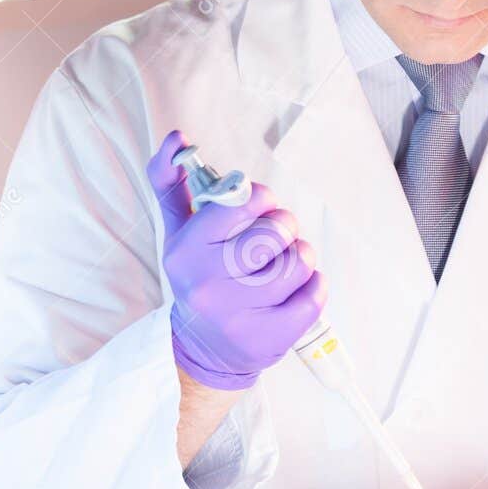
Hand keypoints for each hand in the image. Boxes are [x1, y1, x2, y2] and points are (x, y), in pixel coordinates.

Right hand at [148, 130, 326, 391]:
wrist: (203, 349)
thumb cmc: (198, 277)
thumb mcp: (178, 232)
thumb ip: (172, 183)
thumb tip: (176, 139)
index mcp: (187, 250)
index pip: (241, 203)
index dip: (262, 198)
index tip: (262, 205)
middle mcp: (209, 283)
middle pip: (276, 232)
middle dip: (285, 226)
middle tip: (278, 236)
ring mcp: (240, 314)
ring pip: (299, 262)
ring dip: (301, 255)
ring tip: (286, 262)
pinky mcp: (270, 339)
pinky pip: (314, 295)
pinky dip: (315, 285)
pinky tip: (298, 287)